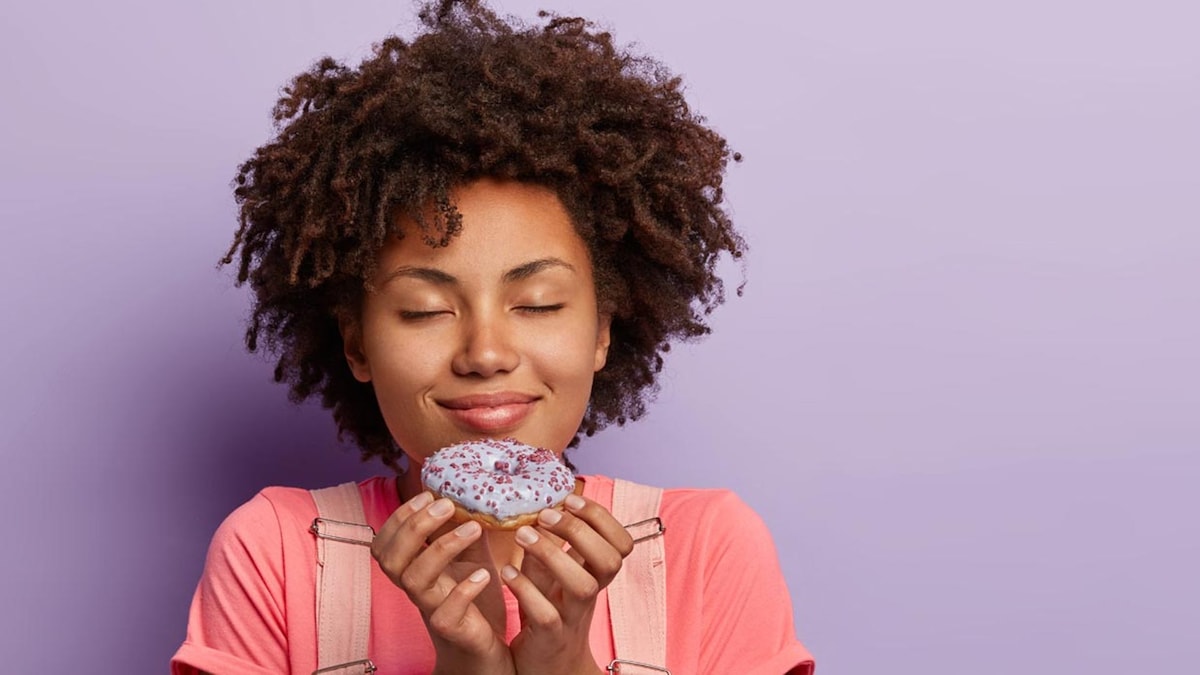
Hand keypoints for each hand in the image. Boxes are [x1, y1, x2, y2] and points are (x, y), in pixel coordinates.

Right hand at [371, 492, 514, 674]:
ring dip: (442, 548)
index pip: (385, 543)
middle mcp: (416, 590)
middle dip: (414, 527)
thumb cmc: (475, 599)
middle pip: (391, 559)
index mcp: (414, 569)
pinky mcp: (452, 630)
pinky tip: (483, 574)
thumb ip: (466, 527)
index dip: (399, 518)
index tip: (428, 495)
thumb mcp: (472, 556)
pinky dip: (463, 590)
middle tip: (445, 505)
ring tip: (472, 527)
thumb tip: (472, 491)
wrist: (486, 650)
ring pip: (415, 580)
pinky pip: (446, 612)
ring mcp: (431, 610)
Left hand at [502, 494, 634, 674]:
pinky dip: (526, 590)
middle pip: (608, 560)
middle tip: (546, 515)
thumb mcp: (553, 575)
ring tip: (523, 535)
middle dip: (580, 531)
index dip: (602, 518)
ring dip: (552, 555)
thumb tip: (540, 504)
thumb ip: (550, 545)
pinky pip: (546, 614)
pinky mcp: (550, 637)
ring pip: (581, 586)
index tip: (571, 500)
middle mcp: (590, 595)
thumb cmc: (550, 612)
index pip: (621, 543)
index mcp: (595, 576)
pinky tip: (507, 573)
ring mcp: (573, 617)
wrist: (549, 667)